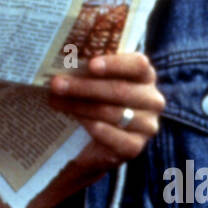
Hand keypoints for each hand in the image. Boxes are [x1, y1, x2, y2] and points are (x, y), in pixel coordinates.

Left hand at [48, 53, 164, 176]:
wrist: (98, 141)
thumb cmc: (98, 100)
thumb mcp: (97, 81)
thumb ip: (88, 70)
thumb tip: (63, 60)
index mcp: (145, 76)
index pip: (138, 65)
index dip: (115, 64)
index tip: (91, 65)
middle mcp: (152, 100)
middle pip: (120, 90)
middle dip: (84, 86)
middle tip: (56, 84)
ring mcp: (147, 125)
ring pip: (112, 112)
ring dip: (79, 106)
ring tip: (55, 101)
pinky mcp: (135, 147)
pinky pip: (112, 135)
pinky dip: (91, 126)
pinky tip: (74, 120)